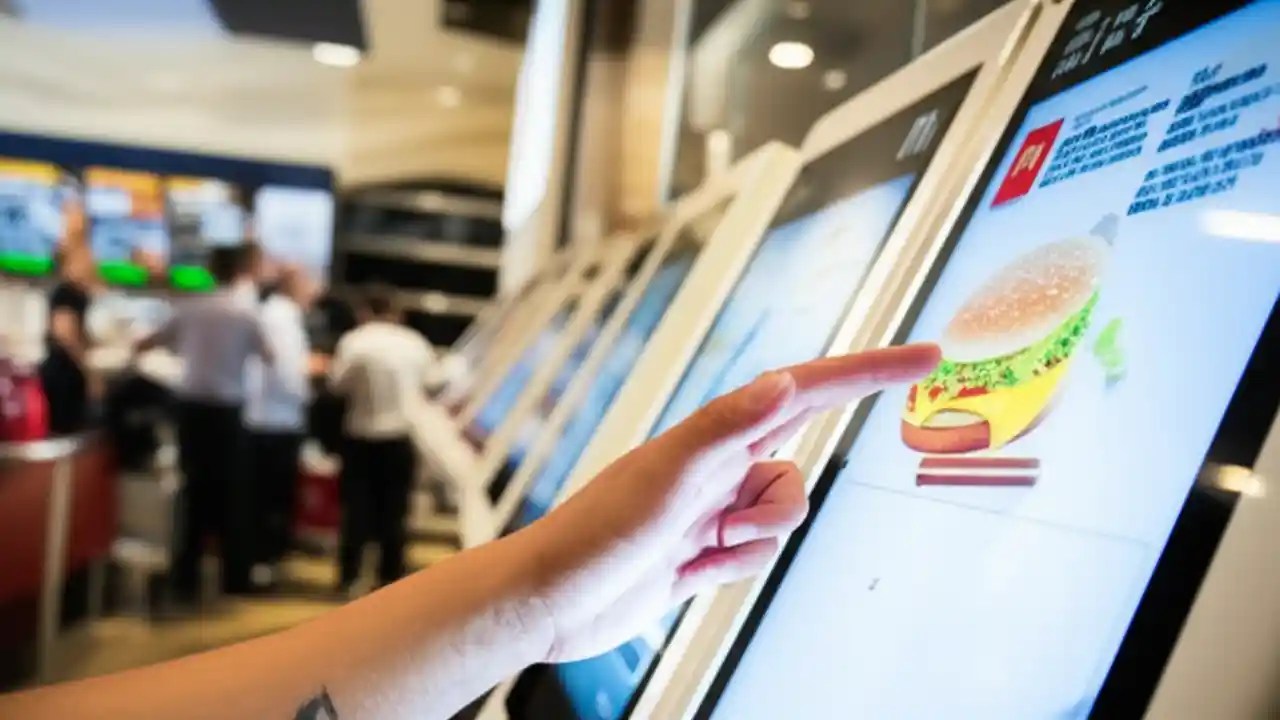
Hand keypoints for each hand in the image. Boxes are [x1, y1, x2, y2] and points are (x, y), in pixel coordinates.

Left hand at [525, 344, 940, 661]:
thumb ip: (727, 426)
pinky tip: (686, 572)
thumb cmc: (598, 531)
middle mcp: (720, 464)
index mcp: (716, 433)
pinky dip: (731, 571)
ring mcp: (713, 509)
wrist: (552, 599)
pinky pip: (755, 558)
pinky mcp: (703, 551)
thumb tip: (786, 381)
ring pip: (781, 520)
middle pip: (796, 475)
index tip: (928, 356)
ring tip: (694, 552)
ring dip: (751, 545)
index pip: (809, 391)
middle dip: (774, 510)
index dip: (870, 372)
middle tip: (716, 528)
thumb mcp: (666, 475)